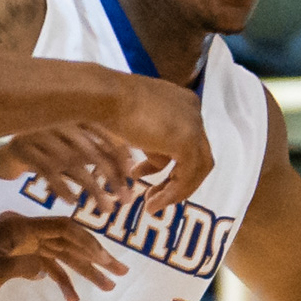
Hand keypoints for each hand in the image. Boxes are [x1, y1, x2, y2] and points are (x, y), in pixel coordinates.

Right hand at [0, 124, 137, 204]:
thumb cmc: (44, 154)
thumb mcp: (71, 152)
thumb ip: (96, 155)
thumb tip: (128, 170)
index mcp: (73, 115)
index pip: (106, 133)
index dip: (122, 156)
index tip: (133, 179)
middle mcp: (58, 119)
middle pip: (93, 150)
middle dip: (112, 178)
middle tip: (125, 200)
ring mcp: (38, 133)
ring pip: (73, 164)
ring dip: (93, 189)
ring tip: (106, 209)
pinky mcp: (22, 149)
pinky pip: (47, 171)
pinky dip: (62, 187)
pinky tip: (72, 202)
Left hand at [0, 212, 128, 300]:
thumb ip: (22, 267)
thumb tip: (45, 270)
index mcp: (18, 227)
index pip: (62, 228)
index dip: (86, 241)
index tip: (105, 258)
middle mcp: (24, 231)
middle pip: (68, 240)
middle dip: (95, 257)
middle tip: (121, 271)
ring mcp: (23, 245)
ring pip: (62, 254)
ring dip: (84, 270)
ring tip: (108, 286)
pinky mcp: (20, 259)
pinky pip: (48, 266)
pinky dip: (62, 280)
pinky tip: (72, 297)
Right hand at [109, 77, 213, 211]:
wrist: (104, 96)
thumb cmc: (109, 106)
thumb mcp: (136, 126)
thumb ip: (152, 142)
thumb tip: (157, 162)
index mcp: (183, 103)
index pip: (186, 140)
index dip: (168, 163)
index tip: (143, 176)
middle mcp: (193, 111)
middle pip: (196, 156)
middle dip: (175, 180)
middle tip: (153, 196)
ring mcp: (193, 125)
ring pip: (196, 169)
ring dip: (174, 190)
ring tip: (150, 204)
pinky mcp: (187, 141)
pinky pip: (187, 176)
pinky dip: (172, 193)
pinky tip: (152, 203)